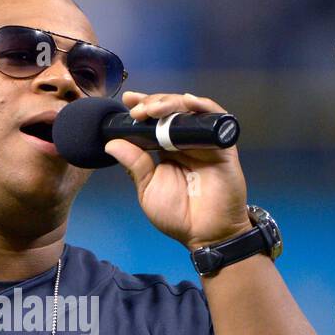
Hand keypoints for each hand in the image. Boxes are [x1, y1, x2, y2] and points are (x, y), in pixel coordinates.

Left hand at [104, 90, 250, 250]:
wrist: (204, 234)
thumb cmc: (178, 215)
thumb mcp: (148, 189)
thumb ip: (134, 165)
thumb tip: (112, 144)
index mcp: (167, 150)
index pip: (155, 121)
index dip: (143, 106)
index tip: (127, 100)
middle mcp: (185, 142)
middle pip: (171, 110)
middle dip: (153, 103)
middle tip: (137, 109)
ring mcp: (204, 142)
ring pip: (190, 109)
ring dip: (171, 103)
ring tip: (153, 109)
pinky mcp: (222, 145)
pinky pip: (216, 118)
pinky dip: (203, 106)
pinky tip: (188, 102)